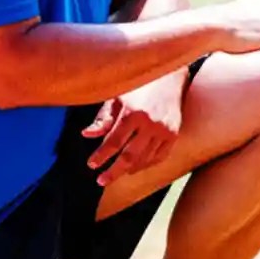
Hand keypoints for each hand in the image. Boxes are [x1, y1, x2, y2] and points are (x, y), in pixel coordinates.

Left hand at [82, 71, 185, 186]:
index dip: (101, 156)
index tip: (91, 165)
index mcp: (132, 112)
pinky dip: (146, 165)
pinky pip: (159, 158)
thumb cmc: (138, 87)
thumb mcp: (117, 97)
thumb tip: (86, 134)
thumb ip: (103, 118)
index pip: (114, 142)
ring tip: (116, 173)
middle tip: (101, 181)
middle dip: (113, 171)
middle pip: (129, 156)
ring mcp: (164, 131)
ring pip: (144, 160)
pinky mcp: (174, 135)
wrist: (169, 77)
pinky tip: (135, 167)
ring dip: (128, 170)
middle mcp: (150, 123)